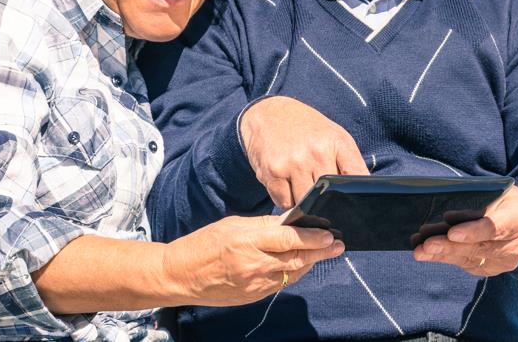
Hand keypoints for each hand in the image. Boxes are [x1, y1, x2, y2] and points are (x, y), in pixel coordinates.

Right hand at [163, 215, 343, 306]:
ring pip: (293, 273)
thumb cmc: (204, 244)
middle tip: (338, 244)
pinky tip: (300, 264)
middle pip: (297, 258)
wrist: (180, 276)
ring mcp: (254, 284)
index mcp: (247, 241)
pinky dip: (293, 273)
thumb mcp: (234, 224)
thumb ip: (264, 225)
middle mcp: (253, 264)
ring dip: (310, 262)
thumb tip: (291, 221)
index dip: (312, 237)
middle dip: (321, 251)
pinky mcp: (253, 296)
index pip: (288, 238)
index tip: (329, 233)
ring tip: (324, 252)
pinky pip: (281, 284)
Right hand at [240, 96, 368, 207]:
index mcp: (337, 143)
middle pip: (328, 197)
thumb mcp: (335, 137)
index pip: (357, 177)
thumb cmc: (307, 129)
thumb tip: (362, 197)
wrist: (269, 113)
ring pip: (305, 204)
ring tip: (302, 186)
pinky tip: (286, 184)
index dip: (360, 196)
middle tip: (324, 200)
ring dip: (305, 203)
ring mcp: (293, 163)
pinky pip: (284, 202)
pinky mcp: (272, 172)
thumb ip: (349, 164)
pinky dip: (286, 200)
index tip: (359, 208)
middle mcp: (316, 152)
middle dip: (327, 203)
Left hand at [412, 186, 517, 275]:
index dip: (473, 231)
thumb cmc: (508, 200)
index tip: (452, 233)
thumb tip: (448, 208)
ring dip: (443, 255)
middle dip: (449, 247)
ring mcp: (506, 260)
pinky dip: (448, 259)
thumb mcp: (501, 190)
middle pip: (478, 247)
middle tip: (426, 245)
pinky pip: (469, 266)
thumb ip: (480, 198)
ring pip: (471, 259)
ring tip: (420, 252)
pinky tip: (430, 255)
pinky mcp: (495, 269)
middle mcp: (515, 244)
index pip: (494, 227)